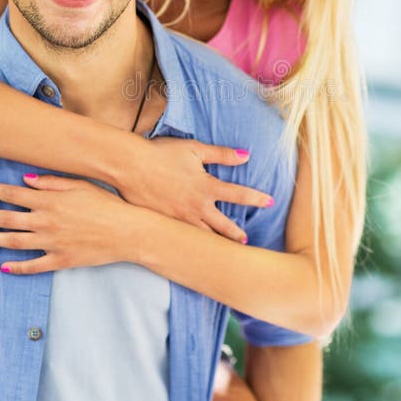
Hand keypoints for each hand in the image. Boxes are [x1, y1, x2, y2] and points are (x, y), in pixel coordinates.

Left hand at [0, 175, 142, 274]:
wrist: (128, 230)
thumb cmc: (107, 204)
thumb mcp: (81, 185)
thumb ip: (51, 182)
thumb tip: (26, 180)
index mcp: (51, 201)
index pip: (14, 194)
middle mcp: (47, 222)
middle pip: (8, 218)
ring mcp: (52, 243)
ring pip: (14, 242)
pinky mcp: (61, 260)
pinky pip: (34, 266)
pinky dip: (17, 268)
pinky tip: (4, 267)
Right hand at [115, 136, 272, 239]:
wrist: (130, 166)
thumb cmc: (161, 154)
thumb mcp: (194, 149)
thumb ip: (221, 154)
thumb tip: (246, 156)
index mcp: (206, 187)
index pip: (239, 194)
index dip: (257, 198)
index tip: (271, 202)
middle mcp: (196, 207)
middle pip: (224, 226)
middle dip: (237, 234)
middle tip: (246, 241)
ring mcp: (180, 219)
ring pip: (204, 236)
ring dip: (217, 244)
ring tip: (224, 251)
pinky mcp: (165, 223)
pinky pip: (183, 237)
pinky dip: (192, 244)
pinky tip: (195, 247)